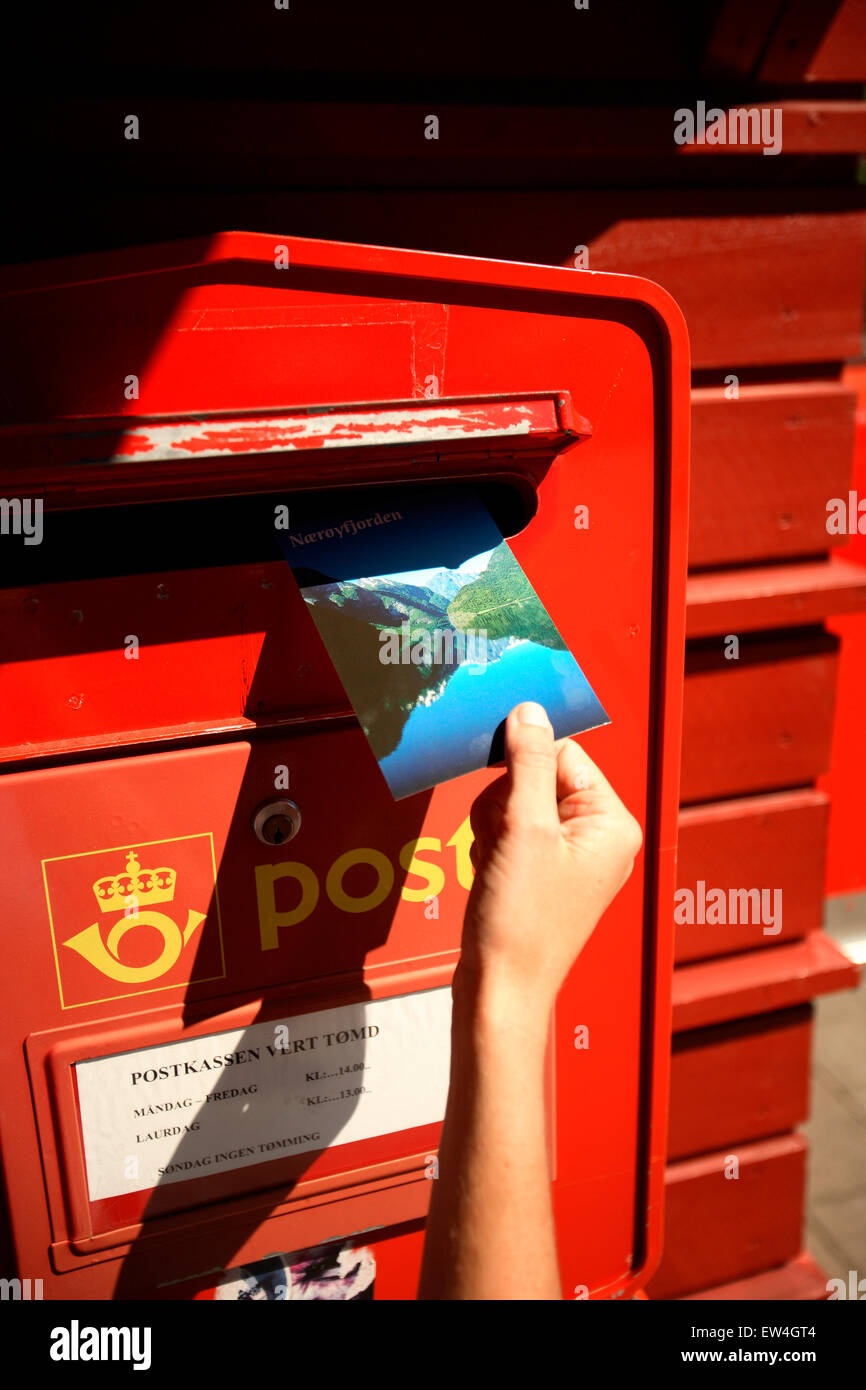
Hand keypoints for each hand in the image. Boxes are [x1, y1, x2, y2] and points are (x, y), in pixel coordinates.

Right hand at [455, 701, 642, 1018]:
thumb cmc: (521, 922)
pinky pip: (507, 833)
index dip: (523, 764)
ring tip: (495, 863)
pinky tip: (490, 875)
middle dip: (504, 802)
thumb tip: (530, 710)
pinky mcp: (541, 874)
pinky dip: (489, 847)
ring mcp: (569, 858)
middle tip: (502, 840)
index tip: (501, 786)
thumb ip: (528, 761)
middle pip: (536, 776)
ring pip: (514, 803)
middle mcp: (597, 837)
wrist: (499, 991)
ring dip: (491, 826)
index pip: (564, 753)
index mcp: (612, 822)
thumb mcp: (523, 828)